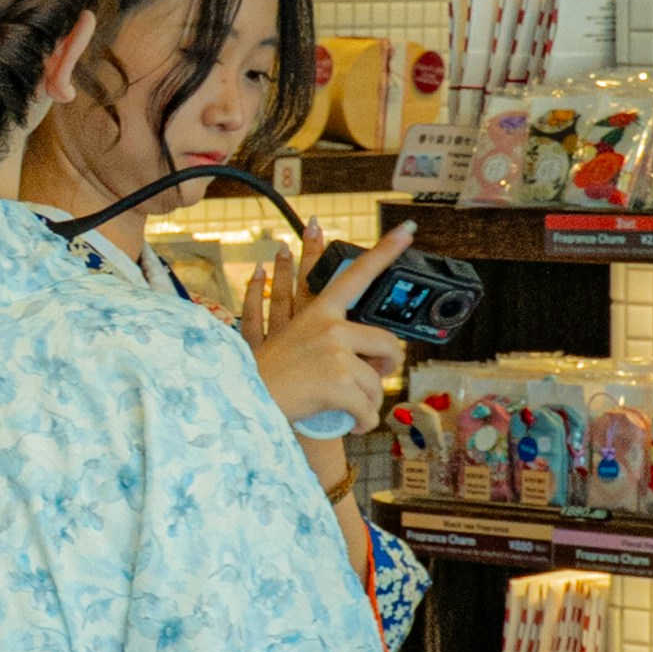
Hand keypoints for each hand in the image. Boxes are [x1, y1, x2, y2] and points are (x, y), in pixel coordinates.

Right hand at [241, 231, 415, 442]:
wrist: (245, 402)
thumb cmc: (270, 377)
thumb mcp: (292, 341)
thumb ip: (328, 337)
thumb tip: (360, 348)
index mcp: (321, 312)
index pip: (357, 276)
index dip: (386, 251)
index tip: (408, 229)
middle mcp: (330, 327)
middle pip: (389, 345)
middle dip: (387, 369)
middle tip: (375, 379)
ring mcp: (335, 353)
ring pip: (377, 383)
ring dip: (369, 403)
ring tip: (349, 408)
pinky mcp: (337, 381)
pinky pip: (369, 407)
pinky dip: (365, 421)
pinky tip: (355, 423)